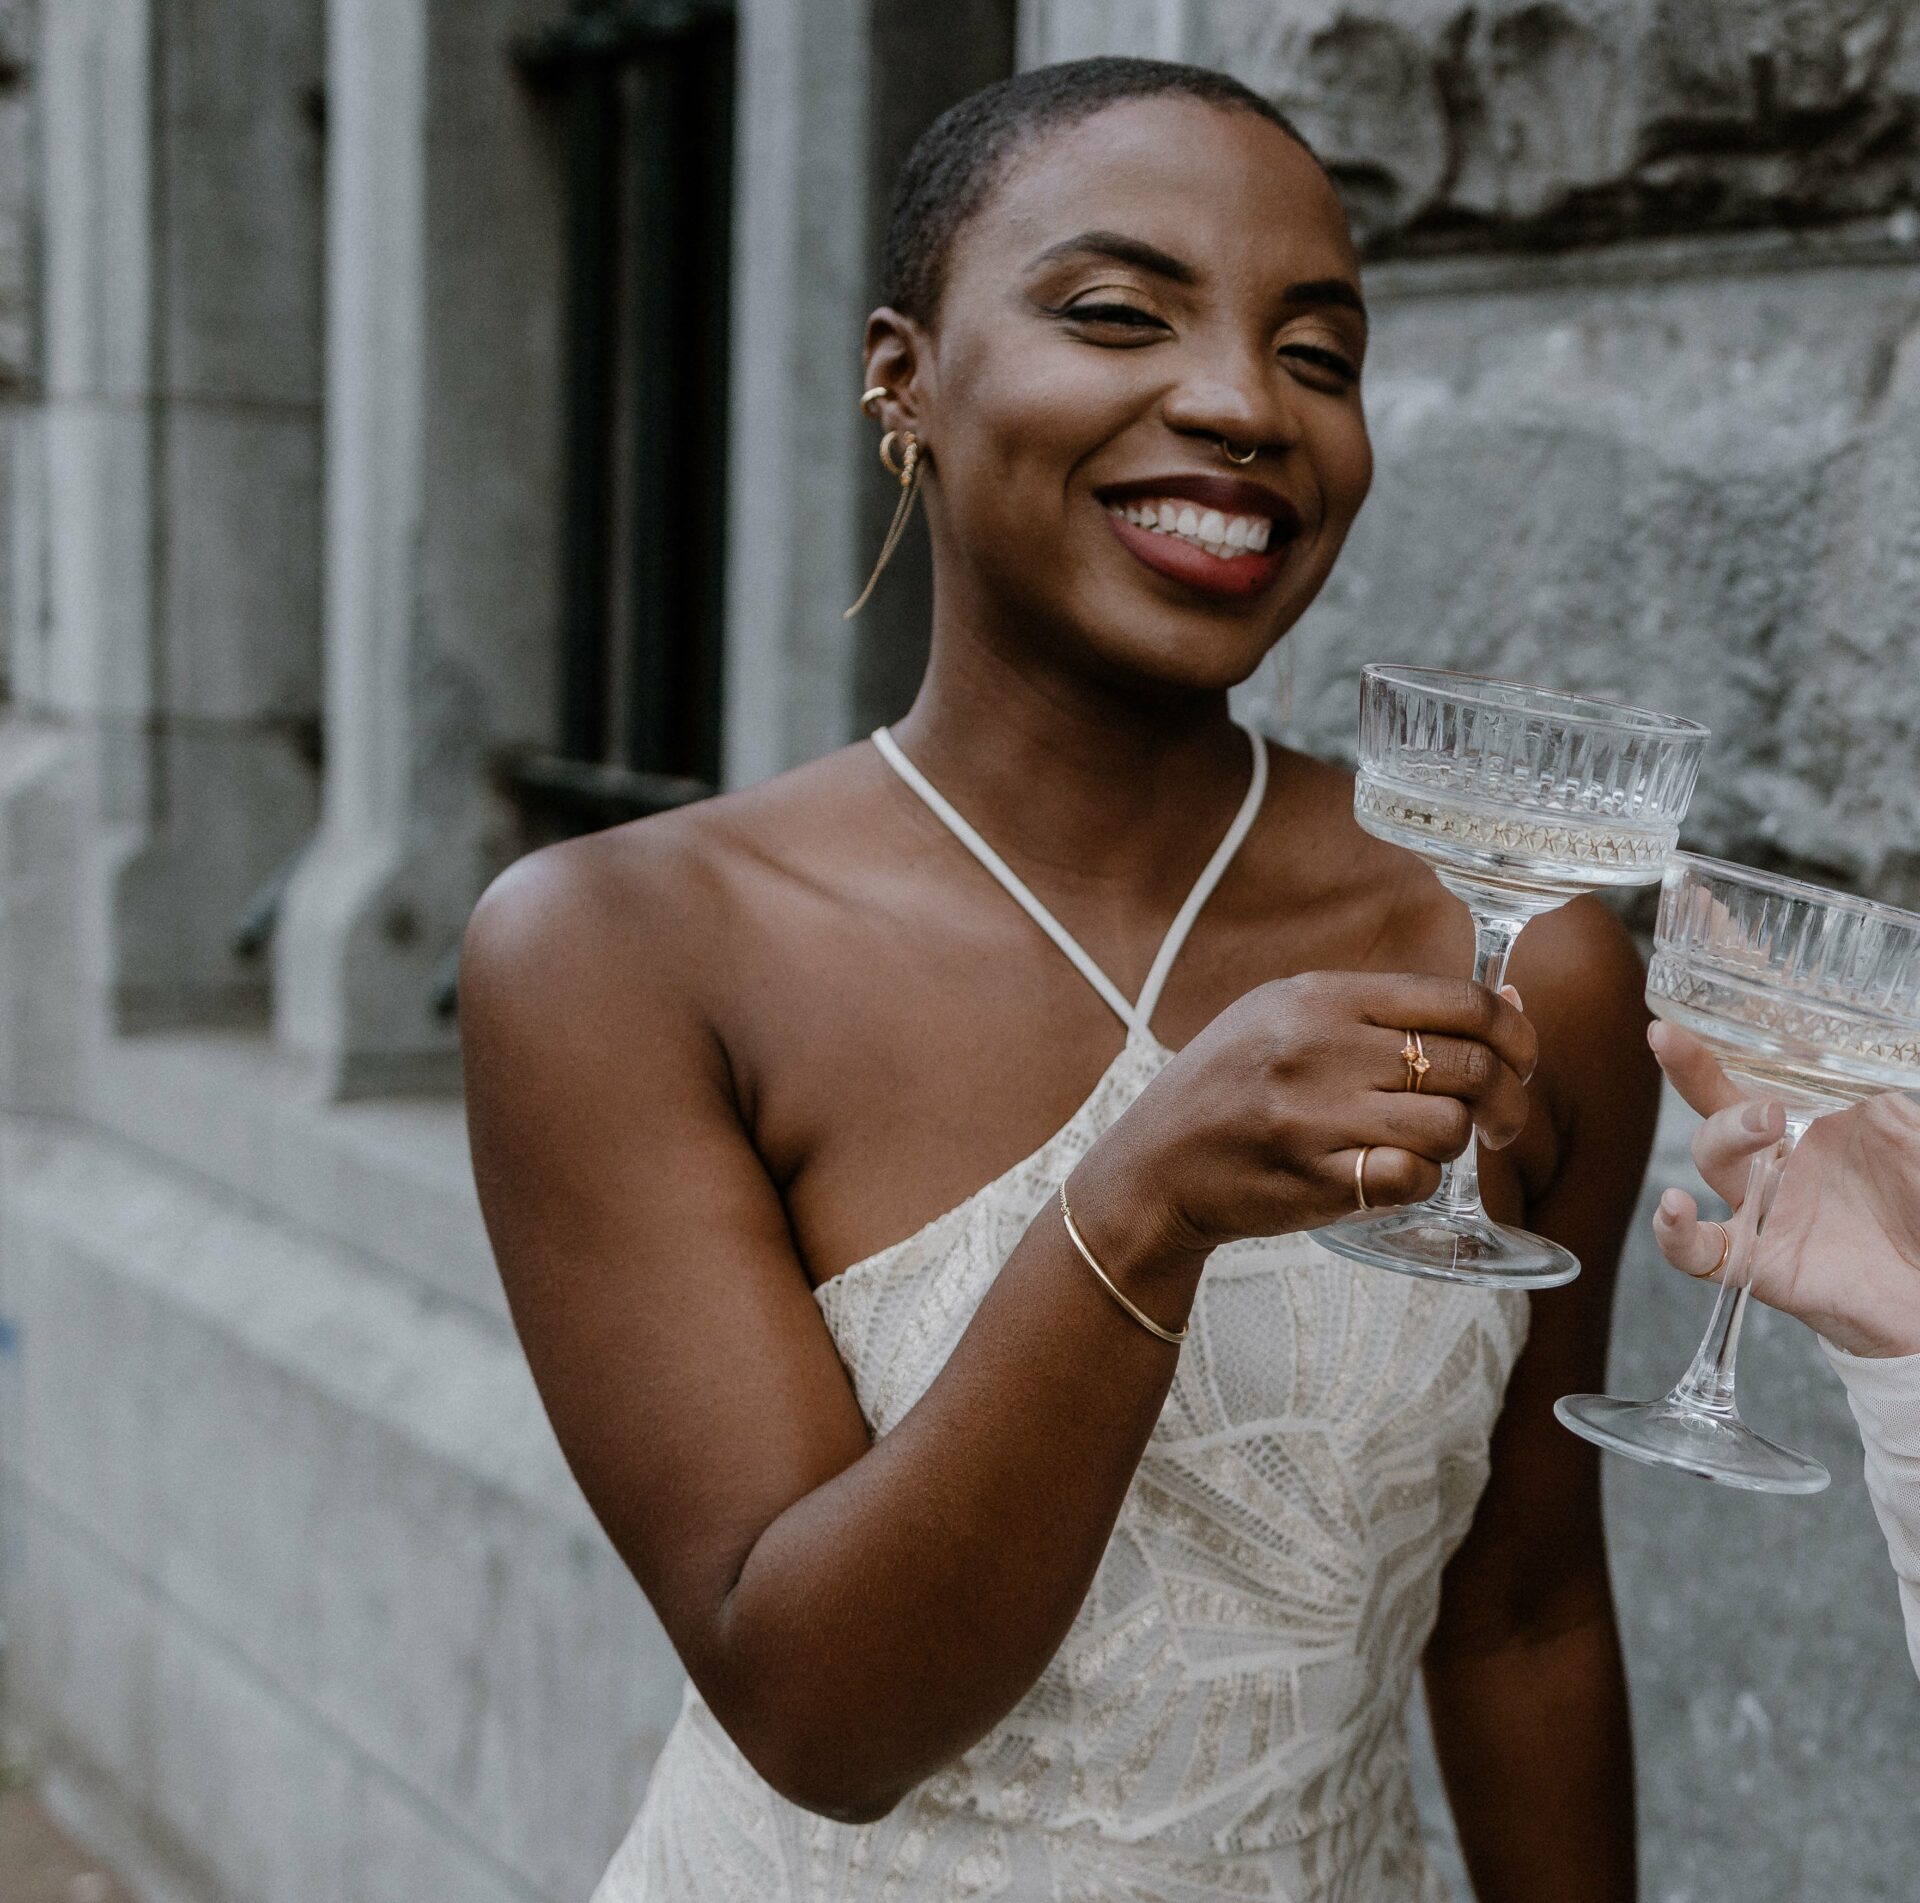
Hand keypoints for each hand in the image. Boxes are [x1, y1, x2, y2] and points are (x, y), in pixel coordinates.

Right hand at [1071, 971, 1535, 1276]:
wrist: (1152, 1166)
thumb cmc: (1229, 1089)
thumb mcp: (1287, 1017)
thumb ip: (1388, 1011)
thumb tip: (1511, 1006)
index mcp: (1320, 996)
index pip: (1462, 1002)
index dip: (1516, 1035)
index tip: (1521, 1061)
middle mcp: (1319, 1047)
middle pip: (1471, 1066)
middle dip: (1507, 1100)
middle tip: (1498, 1121)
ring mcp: (1314, 1115)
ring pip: (1449, 1126)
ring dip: (1454, 1144)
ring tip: (1425, 1146)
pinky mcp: (1312, 1179)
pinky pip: (1412, 1179)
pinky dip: (1418, 1182)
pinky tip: (1394, 1176)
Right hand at [1648, 1021, 1919, 1358]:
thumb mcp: (1909, 1135)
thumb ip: (1877, 1095)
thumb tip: (1856, 1044)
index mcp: (1814, 1118)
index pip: (1755, 1067)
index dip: (1721, 1032)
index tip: (1689, 999)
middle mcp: (1779, 1157)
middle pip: (1717, 1104)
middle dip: (1691, 1068)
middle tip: (1680, 1042)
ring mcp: (1765, 1208)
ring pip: (1713, 1159)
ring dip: (1725, 1135)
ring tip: (1765, 1122)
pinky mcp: (1759, 1263)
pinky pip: (1699, 1251)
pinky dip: (1674, 1233)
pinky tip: (1674, 1208)